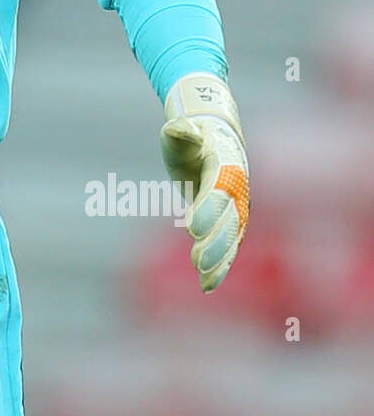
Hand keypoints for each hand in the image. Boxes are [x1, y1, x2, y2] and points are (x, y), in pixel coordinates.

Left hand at [160, 73, 249, 292]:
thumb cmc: (190, 137)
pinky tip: (207, 286)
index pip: (220, 188)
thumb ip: (180, 131)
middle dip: (216, 241)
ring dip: (220, 259)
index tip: (191, 227)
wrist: (213, 142)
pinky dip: (220, 267)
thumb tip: (184, 129)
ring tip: (204, 278)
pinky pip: (228, 247)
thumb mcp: (179, 131)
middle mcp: (236, 189)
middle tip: (197, 260)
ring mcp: (236, 208)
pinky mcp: (229, 224)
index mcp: (226, 163)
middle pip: (230, 218)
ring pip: (232, 238)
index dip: (209, 208)